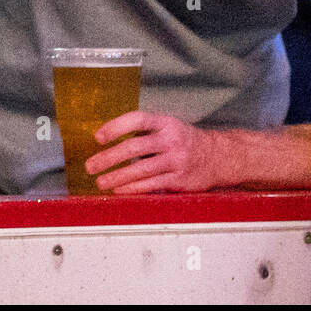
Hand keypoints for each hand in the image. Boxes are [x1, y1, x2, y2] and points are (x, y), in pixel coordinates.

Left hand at [86, 112, 229, 193]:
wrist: (219, 157)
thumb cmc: (186, 142)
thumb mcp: (170, 128)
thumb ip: (146, 133)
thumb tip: (111, 141)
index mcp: (167, 123)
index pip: (138, 120)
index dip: (116, 127)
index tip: (98, 137)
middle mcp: (172, 140)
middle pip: (134, 147)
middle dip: (108, 158)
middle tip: (91, 165)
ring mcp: (176, 160)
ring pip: (140, 170)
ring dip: (116, 177)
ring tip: (100, 181)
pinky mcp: (179, 179)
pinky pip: (150, 185)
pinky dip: (132, 188)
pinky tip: (119, 190)